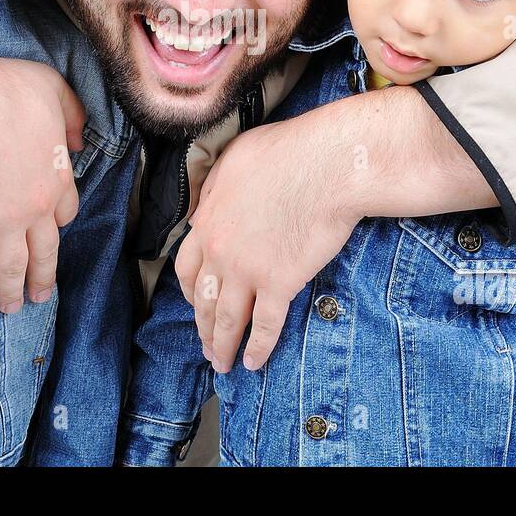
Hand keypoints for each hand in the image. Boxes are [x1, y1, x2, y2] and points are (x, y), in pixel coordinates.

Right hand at [0, 38, 85, 310]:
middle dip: (43, 276)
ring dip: (10, 290)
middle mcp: (33, 208)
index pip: (65, 211)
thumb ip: (73, 114)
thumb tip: (81, 139)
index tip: (53, 226)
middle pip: (44, 251)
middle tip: (41, 295)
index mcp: (56, 178)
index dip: (59, 220)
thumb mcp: (52, 89)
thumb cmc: (1, 89)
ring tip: (10, 308)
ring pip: (10, 265)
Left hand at [174, 110, 361, 373]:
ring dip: (222, 345)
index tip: (195, 302)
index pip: (188, 267)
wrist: (327, 165)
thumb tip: (206, 207)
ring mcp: (248, 271)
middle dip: (202, 326)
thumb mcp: (233, 159)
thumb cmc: (287, 152)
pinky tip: (254, 362)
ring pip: (227, 319)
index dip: (190, 290)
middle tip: (206, 344)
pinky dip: (258, 348)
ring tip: (222, 363)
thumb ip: (214, 188)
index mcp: (208, 221)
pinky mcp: (280, 283)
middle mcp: (221, 252)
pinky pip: (265, 325)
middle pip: (204, 300)